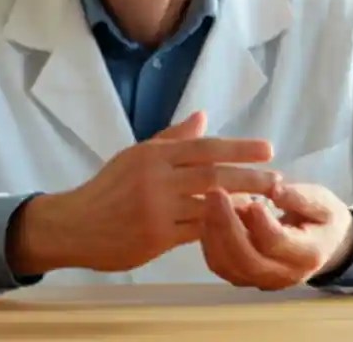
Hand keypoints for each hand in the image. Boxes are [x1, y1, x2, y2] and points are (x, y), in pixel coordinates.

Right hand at [8, 111, 278, 275]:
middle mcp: (156, 178)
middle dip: (249, 176)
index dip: (238, 147)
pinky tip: (239, 226)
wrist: (75, 225)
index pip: (203, 146)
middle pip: (213, 174)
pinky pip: (198, 231)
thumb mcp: (135, 156)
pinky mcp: (157, 236)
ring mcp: (157, 208)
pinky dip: (221, 227)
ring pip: (210, 204)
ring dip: (241, 205)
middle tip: (277, 178)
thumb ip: (172, 138)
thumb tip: (203, 116)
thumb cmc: (108, 189)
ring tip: (266, 204)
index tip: (267, 149)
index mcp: (152, 154)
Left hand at [201, 183, 352, 289]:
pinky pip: (219, 264)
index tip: (251, 200)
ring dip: (213, 233)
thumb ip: (300, 198)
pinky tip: (206, 214)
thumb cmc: (322, 220)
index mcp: (307, 254)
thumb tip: (274, 189)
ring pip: (228, 266)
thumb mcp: (323, 203)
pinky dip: (209, 240)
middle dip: (226, 226)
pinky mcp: (243, 277)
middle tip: (215, 193)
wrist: (323, 246)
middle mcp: (283, 274)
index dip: (261, 224)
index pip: (278, 244)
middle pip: (247, 259)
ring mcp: (261, 280)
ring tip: (208, 200)